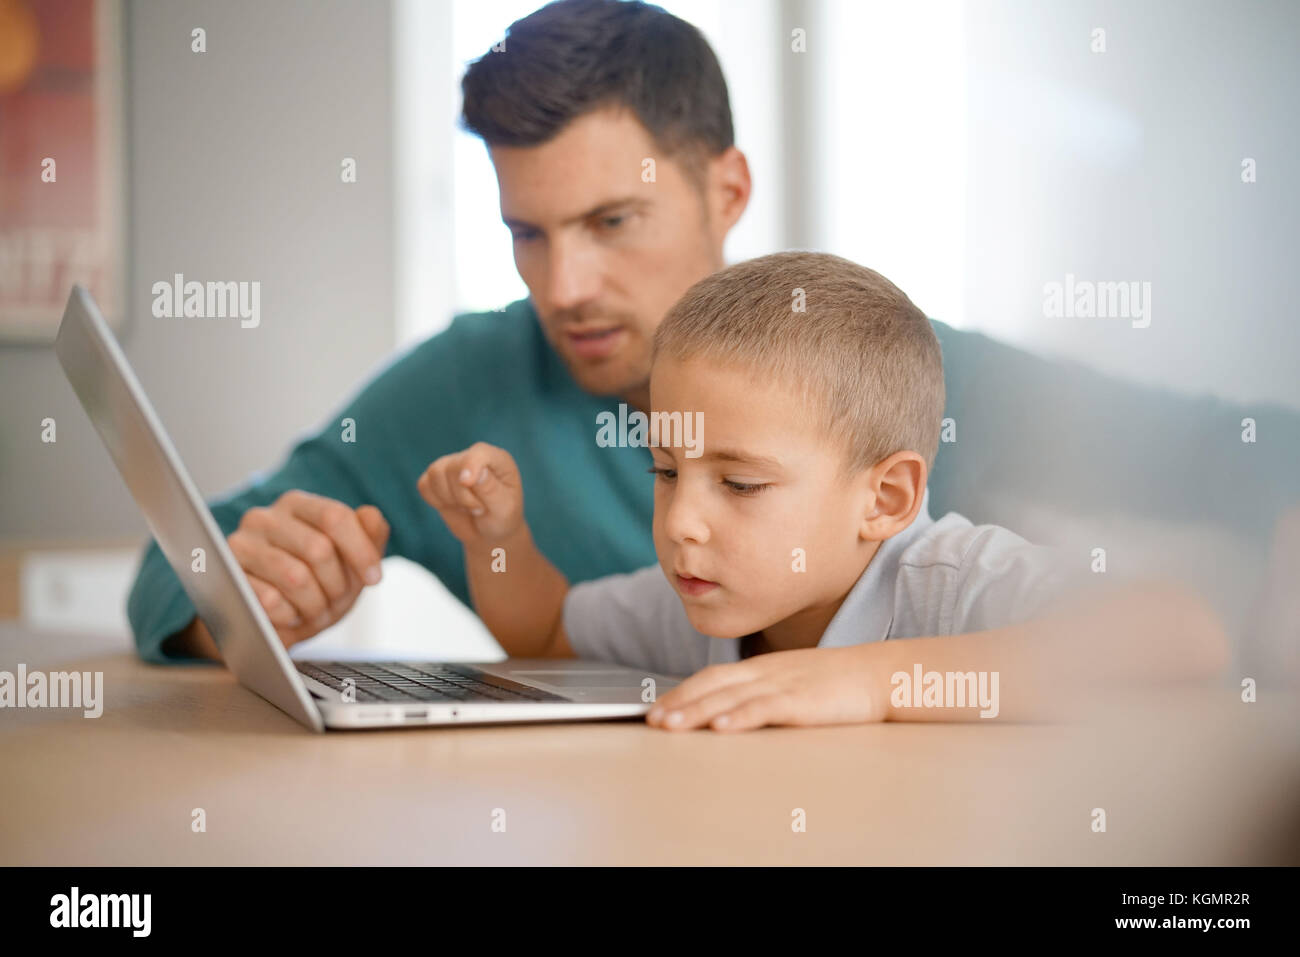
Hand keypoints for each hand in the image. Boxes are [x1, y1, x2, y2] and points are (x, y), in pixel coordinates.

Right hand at [227, 490, 388, 648]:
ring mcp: (240, 547)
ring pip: (296, 577)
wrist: (276, 623)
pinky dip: (290, 616)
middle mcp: (264, 518)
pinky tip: (290, 615)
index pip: (335, 517)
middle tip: (336, 601)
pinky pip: (270, 601)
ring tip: (316, 610)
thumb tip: (371, 515)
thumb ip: (370, 534)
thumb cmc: (319, 584)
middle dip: (337, 585)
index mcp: (297, 505)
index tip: (374, 579)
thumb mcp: (351, 561)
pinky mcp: (227, 579)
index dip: (361, 551)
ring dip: (316, 604)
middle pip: (318, 549)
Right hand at [417, 442, 524, 543]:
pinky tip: (451, 506)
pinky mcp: (436, 477)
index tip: (467, 483)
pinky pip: (424, 485)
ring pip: (435, 473)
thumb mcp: (504, 509)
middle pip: (453, 466)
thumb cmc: (501, 519)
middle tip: (478, 510)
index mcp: (498, 460)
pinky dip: (434, 500)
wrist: (487, 532)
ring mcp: (453, 465)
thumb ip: (491, 490)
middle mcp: (474, 457)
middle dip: (462, 496)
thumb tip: (478, 472)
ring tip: (466, 508)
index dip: (470, 465)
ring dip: (448, 498)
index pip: (479, 453)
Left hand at [645, 645, 890, 731]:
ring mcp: (784, 684)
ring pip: (731, 697)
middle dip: (679, 703)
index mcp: (762, 668)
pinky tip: (722, 727)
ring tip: (671, 725)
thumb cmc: (837, 682)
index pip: (712, 677)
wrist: (880, 673)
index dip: (682, 692)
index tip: (657, 709)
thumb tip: (731, 711)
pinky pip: (766, 708)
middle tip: (651, 720)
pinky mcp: (804, 700)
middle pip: (712, 685)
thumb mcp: (791, 682)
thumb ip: (762, 692)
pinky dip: (741, 716)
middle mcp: (766, 672)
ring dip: (697, 711)